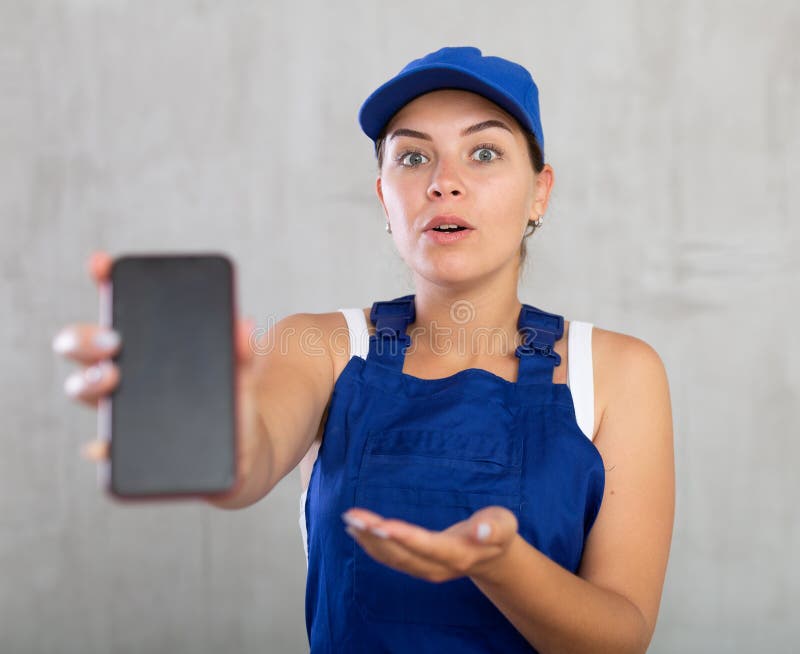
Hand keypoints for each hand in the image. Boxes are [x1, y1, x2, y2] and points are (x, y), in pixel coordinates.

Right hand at [52, 251, 260, 502]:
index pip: (118, 306)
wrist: (243, 451)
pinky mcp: (129, 450)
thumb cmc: (233, 400)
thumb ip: (240, 354)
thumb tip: (245, 325)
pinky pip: (105, 450)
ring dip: (88, 382)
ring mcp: (122, 411)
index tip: (102, 262)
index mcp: (145, 348)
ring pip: (84, 391)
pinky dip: (100, 448)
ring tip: (110, 378)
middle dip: (85, 338)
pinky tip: (102, 446)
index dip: (105, 280)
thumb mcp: (240, 375)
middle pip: (82, 348)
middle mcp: (121, 375)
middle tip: (113, 341)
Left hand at [341, 505, 518, 582]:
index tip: (381, 525)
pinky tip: (355, 530)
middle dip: (375, 535)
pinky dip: (371, 545)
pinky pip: (390, 558)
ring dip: (368, 539)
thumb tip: (481, 530)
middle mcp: (438, 567)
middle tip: (352, 516)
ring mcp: (426, 569)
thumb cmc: (497, 531)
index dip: (404, 537)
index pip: (428, 546)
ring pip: (392, 558)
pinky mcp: (417, 566)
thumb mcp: (504, 524)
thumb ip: (494, 527)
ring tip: (349, 519)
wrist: (493, 556)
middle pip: (402, 554)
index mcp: (459, 555)